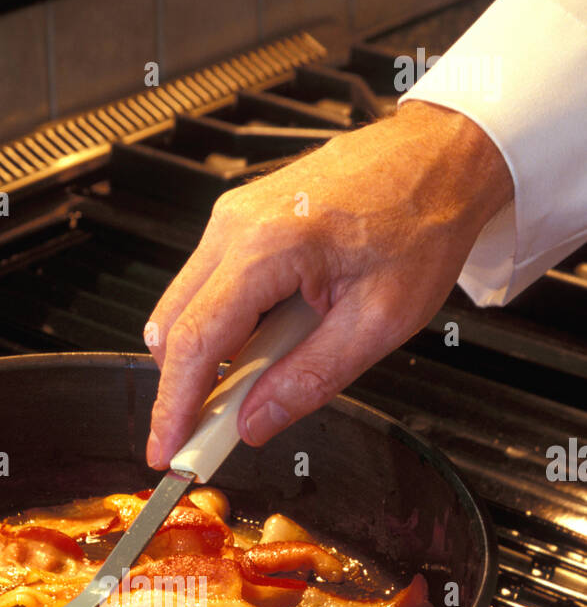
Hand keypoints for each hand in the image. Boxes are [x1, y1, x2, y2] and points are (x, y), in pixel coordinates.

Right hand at [144, 100, 513, 467]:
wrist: (440, 157)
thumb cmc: (423, 222)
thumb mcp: (378, 322)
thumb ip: (310, 379)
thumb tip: (255, 421)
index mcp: (267, 247)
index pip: (195, 343)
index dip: (174, 407)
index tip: (167, 449)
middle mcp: (236, 225)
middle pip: (173, 327)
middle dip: (184, 388)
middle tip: (209, 436)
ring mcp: (234, 219)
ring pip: (187, 309)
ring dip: (211, 357)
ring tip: (264, 379)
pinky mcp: (242, 222)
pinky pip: (211, 288)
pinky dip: (228, 328)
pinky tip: (272, 341)